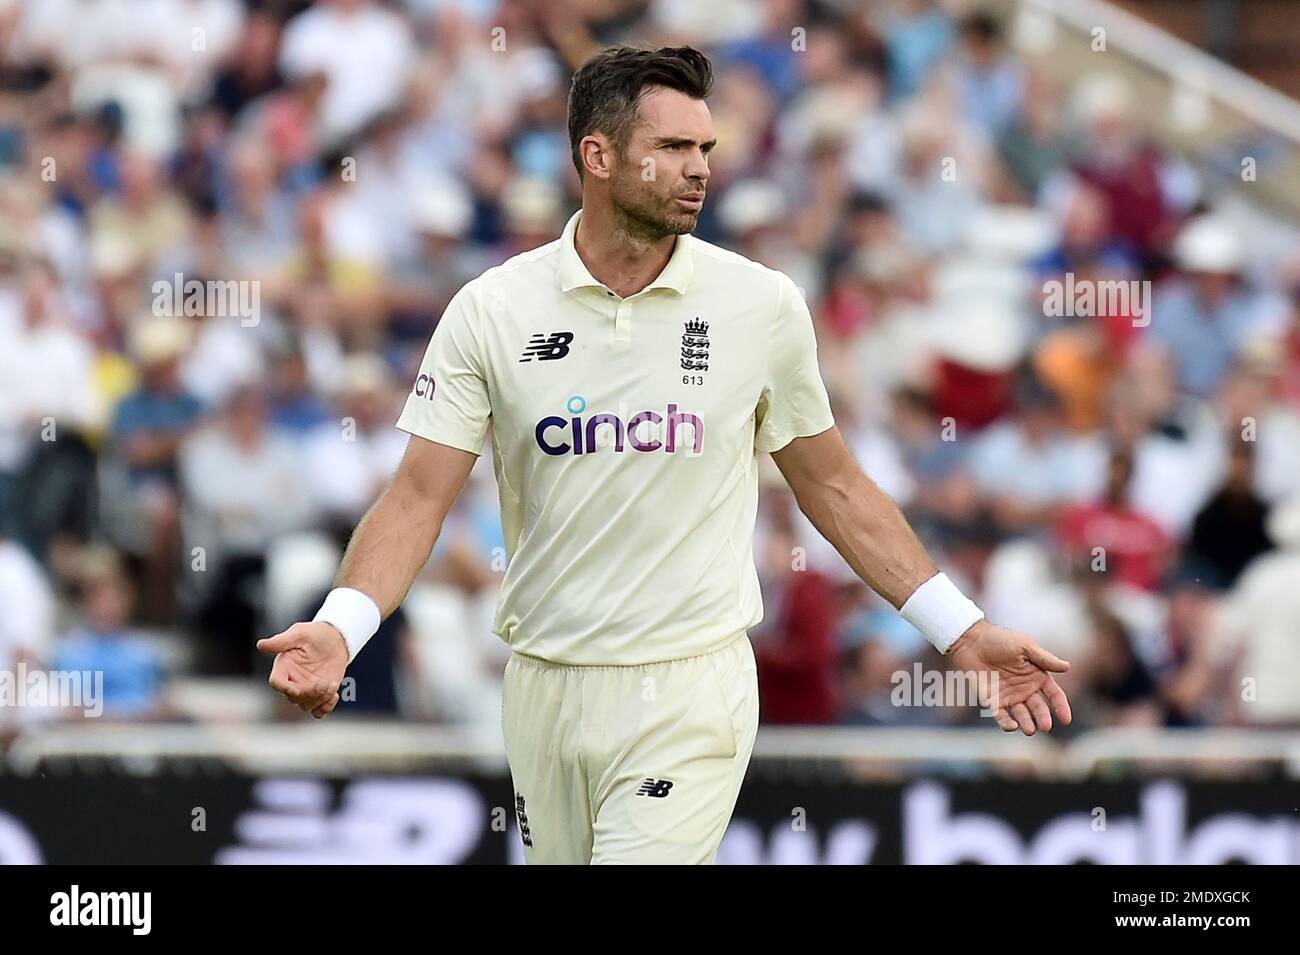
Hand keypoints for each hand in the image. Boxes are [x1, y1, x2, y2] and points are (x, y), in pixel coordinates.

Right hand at [257, 622, 348, 718]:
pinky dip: (326, 707)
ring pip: (306, 705)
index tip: (295, 689)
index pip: (276, 682)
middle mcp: (292, 680)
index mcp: (284, 666)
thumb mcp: (300, 633)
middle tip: (325, 683)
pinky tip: (335, 694)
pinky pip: (319, 711)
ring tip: (332, 685)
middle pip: (293, 697)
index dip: (283, 688)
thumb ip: (281, 641)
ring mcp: (306, 689)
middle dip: (309, 693)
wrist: (337, 639)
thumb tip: (260, 645)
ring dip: (320, 699)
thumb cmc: (315, 633)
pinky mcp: (320, 694)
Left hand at [948, 621, 1071, 735]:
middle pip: (1039, 708)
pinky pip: (1001, 716)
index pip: (1054, 695)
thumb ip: (1044, 658)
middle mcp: (1026, 689)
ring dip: (1026, 724)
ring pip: (1022, 715)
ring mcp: (1009, 697)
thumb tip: (1067, 666)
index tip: (1066, 720)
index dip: (1061, 707)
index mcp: (1037, 676)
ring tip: (1030, 730)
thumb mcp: (1025, 646)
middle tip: (1045, 726)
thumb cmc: (999, 639)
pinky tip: (1012, 726)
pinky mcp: (992, 701)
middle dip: (1043, 718)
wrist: (971, 640)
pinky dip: (1006, 723)